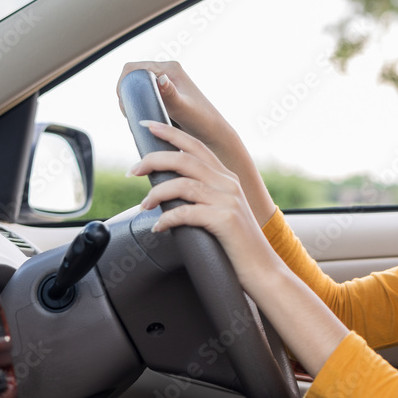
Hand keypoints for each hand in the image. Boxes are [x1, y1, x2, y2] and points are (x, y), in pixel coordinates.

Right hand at [117, 61, 234, 152]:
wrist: (211, 133)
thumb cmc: (200, 120)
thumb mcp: (182, 108)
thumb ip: (170, 94)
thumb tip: (161, 78)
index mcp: (171, 68)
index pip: (134, 68)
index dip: (124, 83)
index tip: (124, 103)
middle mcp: (167, 72)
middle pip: (134, 76)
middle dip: (126, 92)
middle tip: (128, 112)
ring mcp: (166, 83)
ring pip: (137, 86)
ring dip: (131, 98)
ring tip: (133, 115)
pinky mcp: (164, 94)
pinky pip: (144, 93)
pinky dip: (138, 102)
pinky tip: (140, 115)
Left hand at [130, 120, 274, 281]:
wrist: (264, 271)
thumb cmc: (238, 246)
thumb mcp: (222, 213)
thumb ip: (203, 197)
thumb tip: (169, 193)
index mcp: (227, 178)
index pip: (196, 146)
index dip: (171, 133)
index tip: (148, 126)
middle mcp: (229, 184)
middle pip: (185, 159)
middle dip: (154, 159)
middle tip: (133, 170)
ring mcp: (228, 201)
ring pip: (183, 184)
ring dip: (157, 193)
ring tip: (144, 205)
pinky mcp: (225, 220)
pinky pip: (186, 213)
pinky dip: (167, 219)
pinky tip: (159, 228)